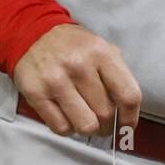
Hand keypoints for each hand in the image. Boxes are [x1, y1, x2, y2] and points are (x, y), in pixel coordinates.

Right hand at [13, 24, 142, 138]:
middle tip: (104, 124)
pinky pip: (61, 128)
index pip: (128, 94)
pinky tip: (68, 116)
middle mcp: (79, 66)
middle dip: (108, 125)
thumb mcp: (102, 48)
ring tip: (86, 120)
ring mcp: (56, 81)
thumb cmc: (73, 46)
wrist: (34, 34)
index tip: (128, 127)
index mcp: (101, 53)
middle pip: (106, 114)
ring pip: (85, 126)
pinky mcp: (36, 94)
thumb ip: (118, 75)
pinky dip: (68, 129)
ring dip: (89, 129)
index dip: (131, 118)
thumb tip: (128, 112)